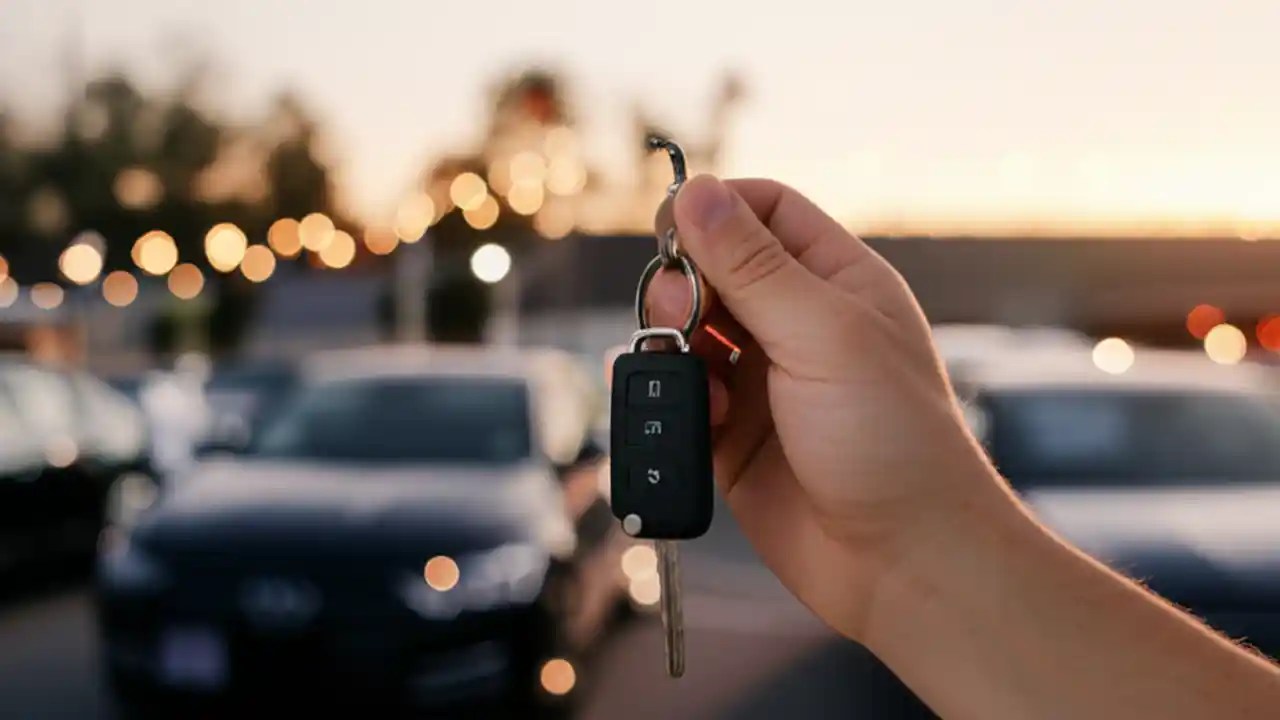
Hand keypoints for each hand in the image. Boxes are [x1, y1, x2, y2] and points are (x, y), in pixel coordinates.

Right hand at [646, 175, 1000, 640]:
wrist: (903, 562)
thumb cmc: (894, 442)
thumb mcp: (823, 335)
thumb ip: (753, 265)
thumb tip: (697, 193)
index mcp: (836, 282)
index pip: (764, 211)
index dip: (714, 210)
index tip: (672, 234)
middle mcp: (798, 325)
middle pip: (713, 271)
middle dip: (682, 286)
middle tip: (678, 317)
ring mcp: (764, 383)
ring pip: (688, 335)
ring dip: (670, 346)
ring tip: (687, 377)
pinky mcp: (733, 439)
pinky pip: (680, 400)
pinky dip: (667, 399)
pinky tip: (685, 413)